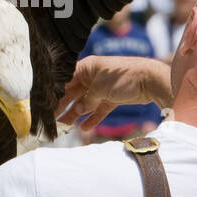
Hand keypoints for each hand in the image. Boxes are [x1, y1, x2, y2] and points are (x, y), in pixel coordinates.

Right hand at [56, 55, 171, 128]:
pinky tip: (84, 128)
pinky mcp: (113, 97)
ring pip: (85, 102)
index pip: (65, 80)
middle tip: (50, 119)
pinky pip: (99, 109)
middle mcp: (93, 76)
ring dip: (75, 114)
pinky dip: (92, 118)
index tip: (45, 104)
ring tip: (63, 127)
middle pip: (73, 92)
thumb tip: (77, 111)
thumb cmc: (123, 77)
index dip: (55, 92)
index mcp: (87, 67)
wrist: (151, 80)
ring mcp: (103, 87)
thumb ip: (86, 101)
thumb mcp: (100, 89)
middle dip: (62, 106)